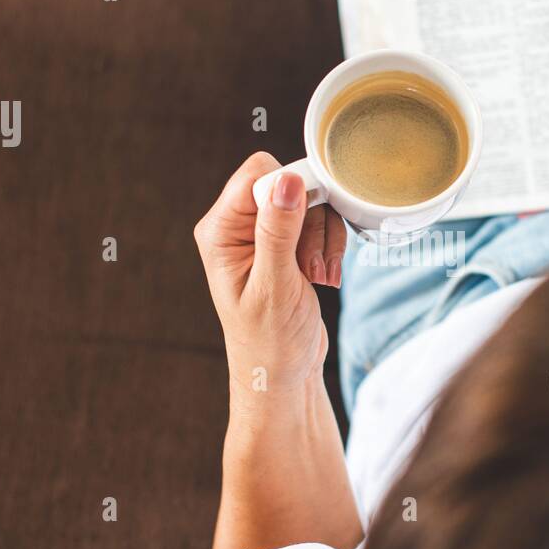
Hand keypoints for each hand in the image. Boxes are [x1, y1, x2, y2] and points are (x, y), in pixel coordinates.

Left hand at [193, 152, 346, 393]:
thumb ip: (279, 231)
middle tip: (312, 264)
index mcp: (220, 231)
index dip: (291, 191)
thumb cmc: (269, 341)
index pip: (258, 175)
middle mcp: (237, 226)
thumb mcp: (275, 286)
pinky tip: (325, 276)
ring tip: (319, 276)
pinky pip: (318, 221)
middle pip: (288, 185)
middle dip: (312, 221)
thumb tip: (287, 180)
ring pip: (309, 202)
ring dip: (324, 238)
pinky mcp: (286, 243)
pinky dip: (329, 245)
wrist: (282, 373)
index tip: (308, 227)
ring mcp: (262, 234)